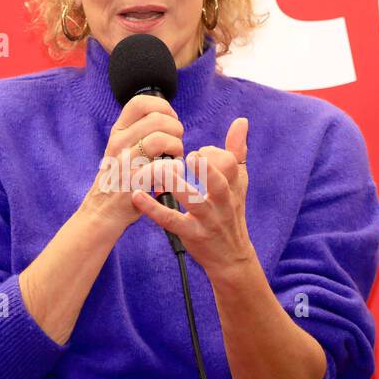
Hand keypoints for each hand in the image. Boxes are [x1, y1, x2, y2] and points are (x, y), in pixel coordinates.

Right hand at [80, 94, 183, 235]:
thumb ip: (139, 133)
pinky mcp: (134, 182)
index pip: (140, 102)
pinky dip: (175, 167)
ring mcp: (125, 162)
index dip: (163, 107)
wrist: (102, 212)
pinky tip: (174, 173)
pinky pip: (162, 166)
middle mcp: (119, 143)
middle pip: (158, 118)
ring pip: (161, 139)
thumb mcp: (122, 150)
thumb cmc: (121, 181)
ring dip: (177, 148)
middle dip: (176, 130)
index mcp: (118, 132)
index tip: (170, 121)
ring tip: (175, 159)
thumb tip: (168, 119)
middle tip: (175, 146)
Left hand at [130, 116, 253, 278]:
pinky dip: (153, 209)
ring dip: (176, 185)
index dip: (214, 154)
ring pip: (194, 201)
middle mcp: (223, 203)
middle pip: (219, 182)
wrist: (231, 257)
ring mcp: (207, 220)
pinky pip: (172, 221)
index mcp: (233, 187)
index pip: (229, 165)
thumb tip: (241, 120)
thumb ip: (237, 151)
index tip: (199, 152)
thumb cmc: (231, 212)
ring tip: (159, 170)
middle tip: (190, 156)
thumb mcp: (239, 184)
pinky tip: (137, 196)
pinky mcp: (192, 235)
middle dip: (205, 168)